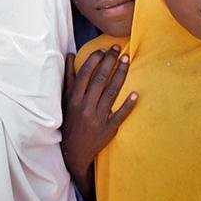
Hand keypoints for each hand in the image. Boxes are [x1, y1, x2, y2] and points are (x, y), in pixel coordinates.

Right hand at [61, 47, 136, 192]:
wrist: (73, 152)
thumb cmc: (70, 120)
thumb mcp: (65, 99)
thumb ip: (69, 77)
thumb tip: (69, 55)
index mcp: (74, 99)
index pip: (85, 74)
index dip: (95, 59)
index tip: (103, 49)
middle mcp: (85, 107)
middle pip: (99, 79)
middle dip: (109, 62)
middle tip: (118, 48)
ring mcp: (97, 118)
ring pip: (111, 93)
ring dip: (120, 75)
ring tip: (126, 60)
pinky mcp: (108, 130)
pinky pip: (119, 116)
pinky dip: (127, 105)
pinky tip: (136, 94)